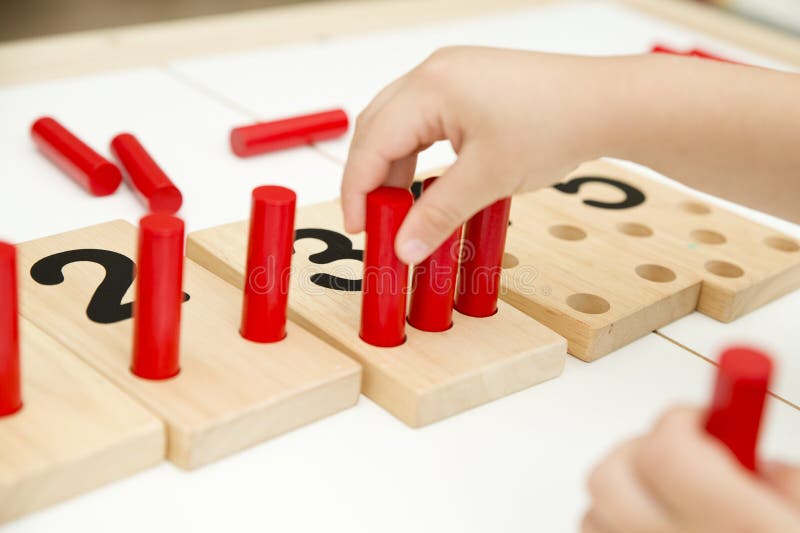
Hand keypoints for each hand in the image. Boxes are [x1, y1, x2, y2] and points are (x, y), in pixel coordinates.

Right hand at [340, 46, 620, 263]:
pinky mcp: (469, 84)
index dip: (358, 190)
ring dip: (394, 167)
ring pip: (400, 125)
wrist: (606, 104)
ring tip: (403, 210)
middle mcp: (433, 72)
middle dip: (370, 178)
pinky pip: (425, 120)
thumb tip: (404, 248)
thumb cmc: (556, 126)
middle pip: (377, 128)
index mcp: (430, 87)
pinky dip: (417, 153)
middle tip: (374, 222)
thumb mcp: (488, 179)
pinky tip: (426, 183)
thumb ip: (438, 215)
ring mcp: (452, 74)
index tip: (359, 228)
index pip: (371, 142)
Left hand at [583, 406, 799, 532]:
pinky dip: (612, 523)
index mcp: (738, 527)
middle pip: (610, 479)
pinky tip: (650, 524)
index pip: (668, 455)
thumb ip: (784, 483)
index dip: (678, 422)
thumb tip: (754, 459)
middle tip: (679, 452)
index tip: (701, 416)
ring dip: (622, 489)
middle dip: (637, 449)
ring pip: (595, 510)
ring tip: (667, 497)